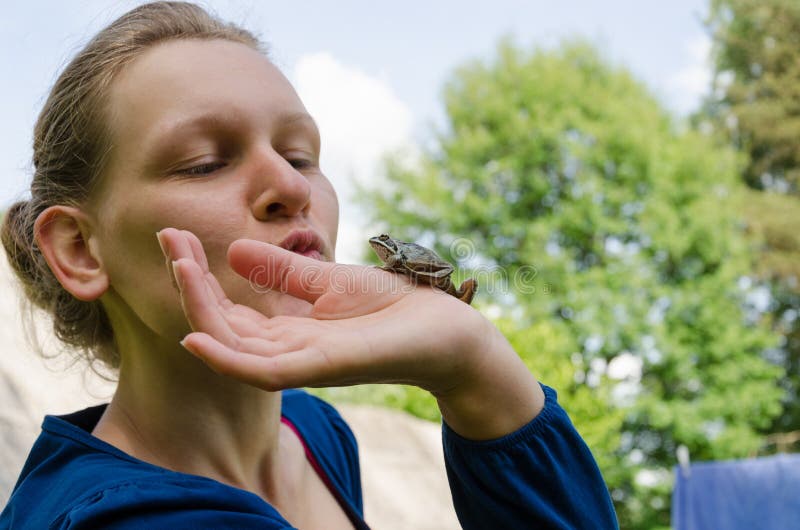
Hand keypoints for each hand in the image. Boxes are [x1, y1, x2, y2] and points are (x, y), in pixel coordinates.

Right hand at [157, 228, 542, 438]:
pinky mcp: (324, 369)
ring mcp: (305, 363)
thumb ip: (284, 273)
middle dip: (191, 287)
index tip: (175, 237)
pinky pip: (265, 372)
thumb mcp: (329, 280)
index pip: (227, 310)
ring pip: (234, 348)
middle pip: (223, 328)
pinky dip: (228, 359)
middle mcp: (288, 351)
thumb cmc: (393, 307)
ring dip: (201, 313)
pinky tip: (196, 336)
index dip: (198, 277)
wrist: (447, 327)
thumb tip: (234, 252)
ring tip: (179, 269)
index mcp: (288, 332)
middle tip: (170, 242)